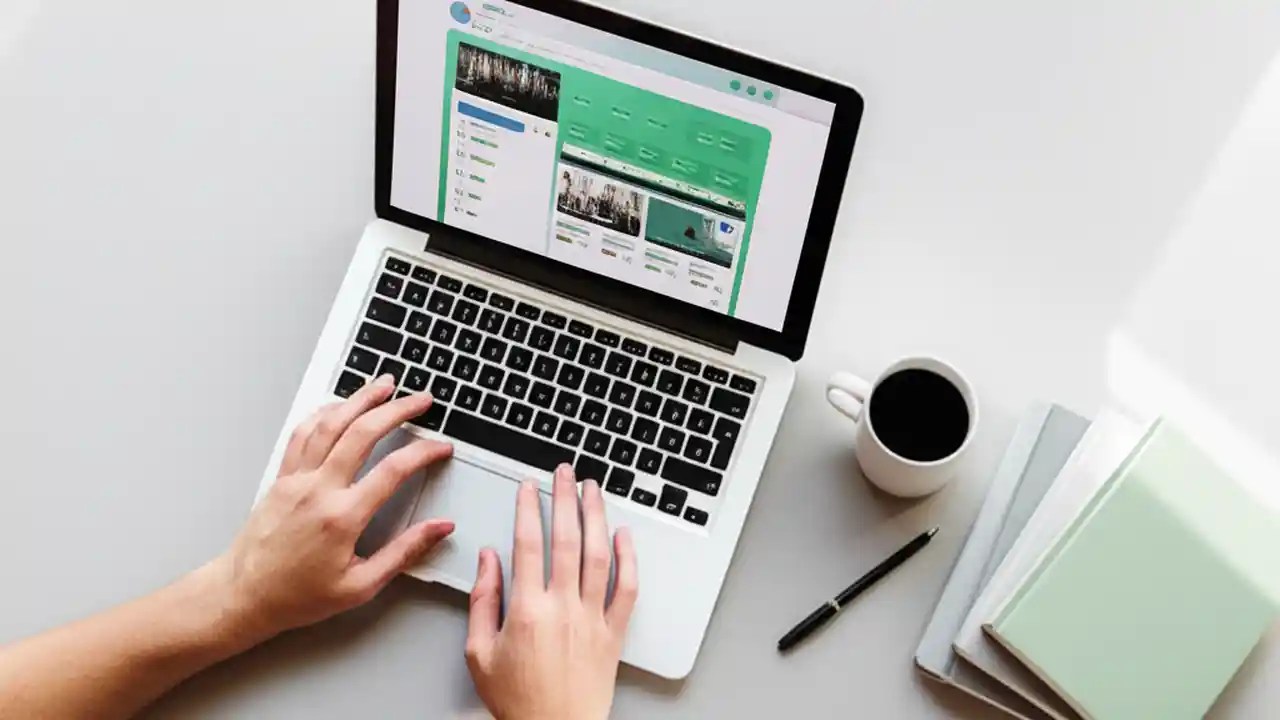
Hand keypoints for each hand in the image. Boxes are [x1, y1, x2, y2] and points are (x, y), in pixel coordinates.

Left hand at [212, 375, 455, 641]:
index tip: (442, 447)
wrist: (243, 596)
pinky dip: (324, 413)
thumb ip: (404, 552)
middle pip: (362, 432)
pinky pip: (303, 434)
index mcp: (342, 517)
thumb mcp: (361, 586)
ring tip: (384, 385)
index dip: (424, 453)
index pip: (393, 470)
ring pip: (330, 423)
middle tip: (421, 400)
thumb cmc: (299, 596)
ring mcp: (297, 479)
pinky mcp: (281, 478)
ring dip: (360, 399)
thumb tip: (440, 529)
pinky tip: (339, 406)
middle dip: (397, 409)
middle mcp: (318, 490)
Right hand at [466, 465, 637, 719]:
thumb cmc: (518, 700)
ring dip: (597, 516)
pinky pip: (627, 588)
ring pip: (599, 555)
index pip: (528, 544)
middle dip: (565, 498)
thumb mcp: (479, 653)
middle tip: (565, 473)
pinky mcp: (614, 632)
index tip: (529, 487)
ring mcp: (593, 618)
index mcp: (527, 610)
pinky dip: (629, 558)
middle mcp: (563, 608)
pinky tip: (625, 535)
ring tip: (593, 490)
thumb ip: (483, 600)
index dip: (529, 509)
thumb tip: (488, 559)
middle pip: (567, 539)